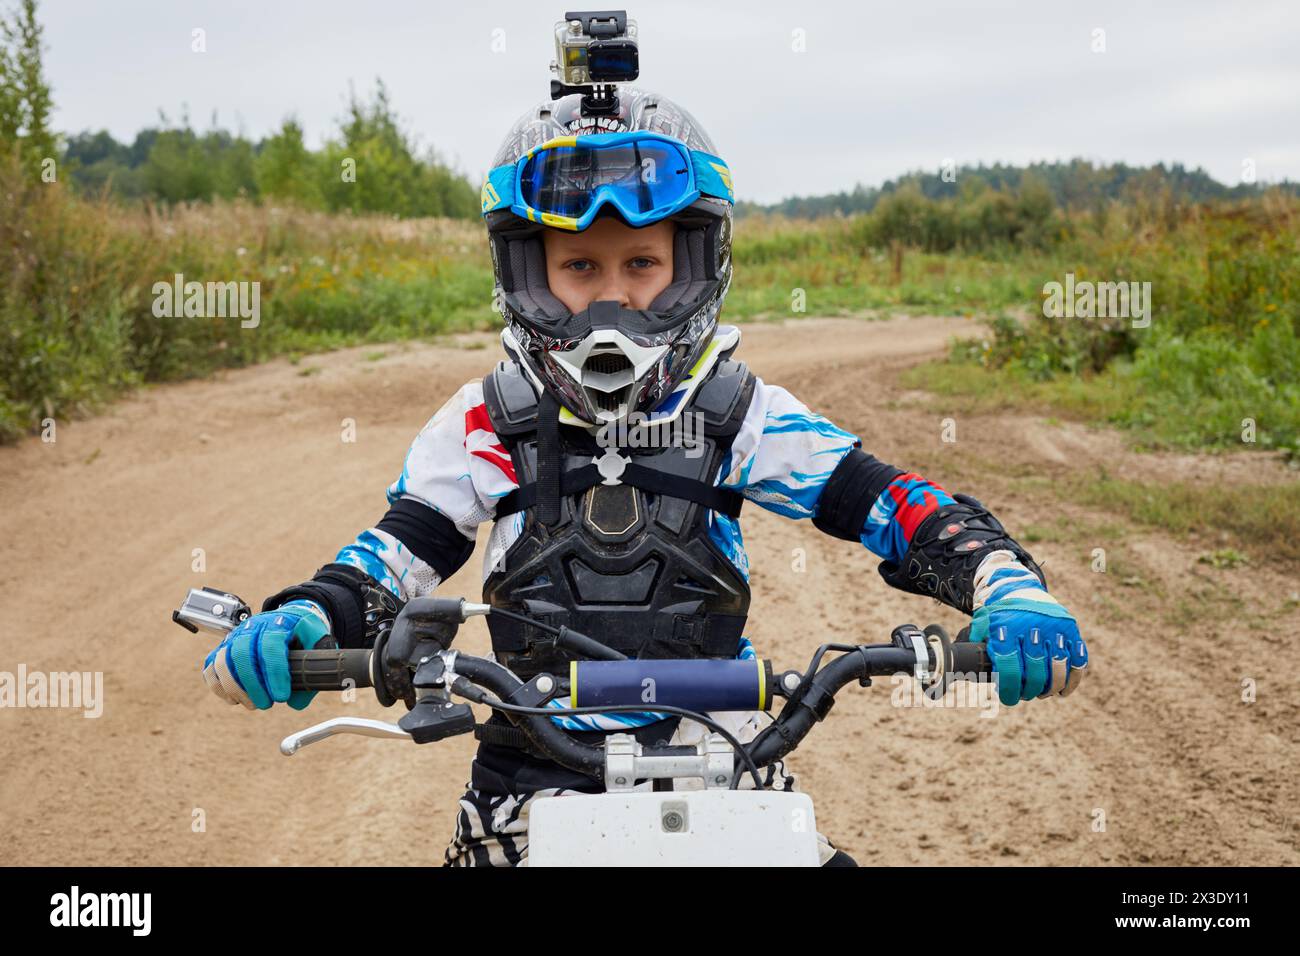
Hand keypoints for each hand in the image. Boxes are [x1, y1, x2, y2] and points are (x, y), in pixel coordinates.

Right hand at [202, 600, 330, 710]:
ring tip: (253, 704)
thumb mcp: (319, 643)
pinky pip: (211, 667)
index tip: (282, 697)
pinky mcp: (223, 647)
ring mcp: (235, 636)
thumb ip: (313, 670)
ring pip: (223, 661)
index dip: (275, 674)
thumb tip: (295, 703)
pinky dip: (219, 686)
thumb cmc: (304, 634)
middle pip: (242, 653)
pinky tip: (235, 699)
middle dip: (253, 685)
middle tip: (266, 704)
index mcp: (279, 622)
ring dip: (235, 688)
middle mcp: (253, 626)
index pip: (270, 646)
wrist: (290, 617)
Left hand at [969, 556, 1087, 705]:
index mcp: (1006, 628)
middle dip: (1029, 691)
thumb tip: (963, 668)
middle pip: (1035, 672)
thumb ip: (974, 643)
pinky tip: (1063, 691)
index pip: (1009, 668)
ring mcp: (1054, 628)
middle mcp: (1031, 627)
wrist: (1023, 590)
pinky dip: (1072, 680)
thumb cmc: (1000, 615)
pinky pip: (1078, 660)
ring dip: (1050, 688)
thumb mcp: (983, 623)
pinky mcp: (1071, 630)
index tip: (1008, 698)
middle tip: (1024, 695)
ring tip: (1042, 694)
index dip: (1009, 689)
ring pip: (1057, 669)